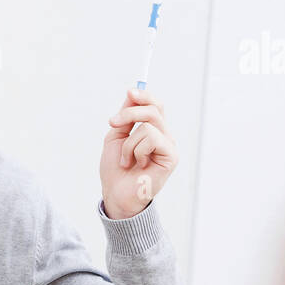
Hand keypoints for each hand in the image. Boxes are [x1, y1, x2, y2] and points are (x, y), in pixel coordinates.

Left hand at [99, 87, 177, 218]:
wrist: (116, 193)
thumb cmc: (116, 168)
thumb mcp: (116, 136)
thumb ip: (125, 117)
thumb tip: (132, 93)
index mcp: (152, 130)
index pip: (155, 106)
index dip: (144, 96)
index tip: (130, 92)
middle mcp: (163, 136)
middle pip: (154, 109)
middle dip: (130, 112)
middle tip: (113, 123)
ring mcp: (168, 145)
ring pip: (148, 126)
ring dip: (128, 143)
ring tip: (126, 159)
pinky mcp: (171, 156)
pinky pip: (152, 138)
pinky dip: (137, 150)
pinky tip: (138, 164)